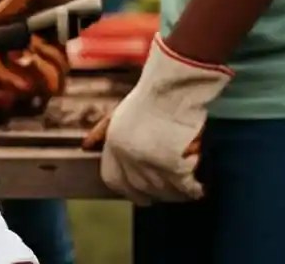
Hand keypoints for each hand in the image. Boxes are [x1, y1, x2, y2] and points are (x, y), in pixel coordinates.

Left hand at [83, 34, 231, 205]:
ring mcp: (150, 163)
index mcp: (113, 145)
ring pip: (163, 191)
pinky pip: (184, 188)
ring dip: (176, 194)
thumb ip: (101, 132)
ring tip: (188, 187)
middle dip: (156, 194)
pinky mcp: (173, 165)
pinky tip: (199, 189)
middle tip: (172, 193)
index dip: (129, 190)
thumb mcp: (118, 114)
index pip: (113, 180)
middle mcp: (128, 157)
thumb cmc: (150, 97)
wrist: (174, 87)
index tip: (143, 197)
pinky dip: (193, 190)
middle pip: (140, 189)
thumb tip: (85, 147)